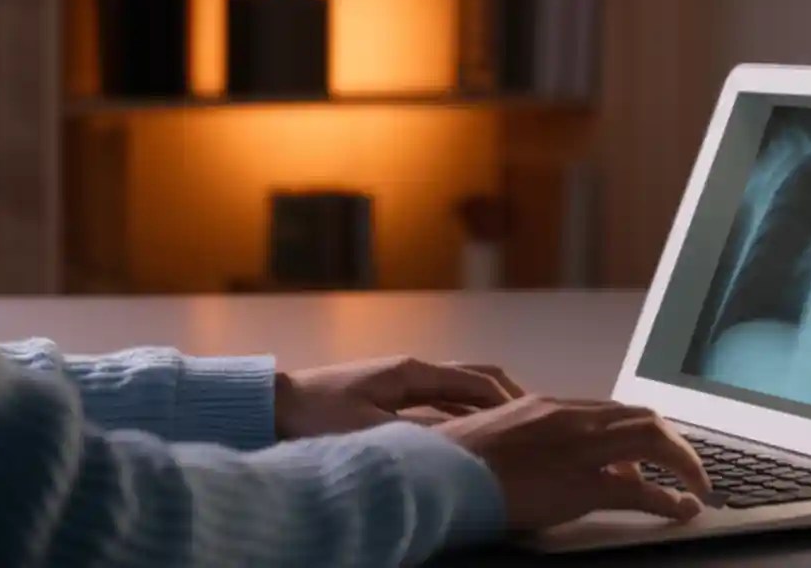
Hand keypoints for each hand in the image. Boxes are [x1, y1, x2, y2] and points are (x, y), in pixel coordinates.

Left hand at [275, 356, 524, 439]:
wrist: (272, 404)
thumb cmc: (316, 418)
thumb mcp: (371, 431)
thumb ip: (421, 435)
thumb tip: (465, 440)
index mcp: (413, 373)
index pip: (478, 382)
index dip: (511, 400)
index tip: (537, 418)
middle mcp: (412, 370)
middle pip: (475, 377)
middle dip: (508, 397)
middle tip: (535, 421)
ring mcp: (402, 380)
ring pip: (459, 389)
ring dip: (487, 406)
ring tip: (512, 429)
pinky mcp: (390, 393)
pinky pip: (441, 400)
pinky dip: (464, 412)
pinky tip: (472, 434)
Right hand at [437, 396, 710, 529]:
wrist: (440, 472)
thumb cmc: (458, 461)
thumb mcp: (499, 436)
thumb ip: (531, 440)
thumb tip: (545, 457)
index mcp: (552, 407)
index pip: (614, 410)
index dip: (642, 431)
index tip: (652, 454)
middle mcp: (572, 420)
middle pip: (644, 418)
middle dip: (675, 443)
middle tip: (689, 468)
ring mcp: (579, 450)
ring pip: (653, 443)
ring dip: (684, 464)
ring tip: (698, 486)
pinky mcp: (580, 486)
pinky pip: (639, 492)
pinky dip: (668, 501)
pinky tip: (681, 510)